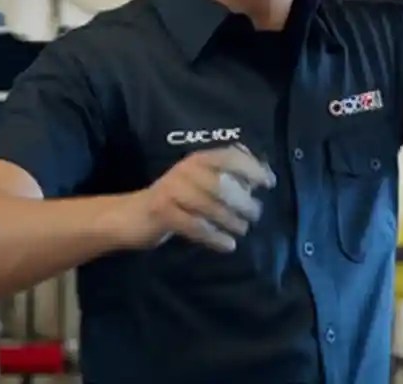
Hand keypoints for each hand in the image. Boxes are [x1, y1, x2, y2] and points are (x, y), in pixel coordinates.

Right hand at [115, 145, 275, 252]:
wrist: (133, 215)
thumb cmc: (176, 199)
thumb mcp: (200, 181)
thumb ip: (227, 177)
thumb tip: (263, 177)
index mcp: (197, 159)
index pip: (229, 157)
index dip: (252, 168)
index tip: (269, 183)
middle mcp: (185, 171)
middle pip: (222, 185)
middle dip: (243, 202)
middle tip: (255, 215)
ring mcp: (172, 191)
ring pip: (210, 206)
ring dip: (231, 221)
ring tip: (243, 230)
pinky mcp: (163, 213)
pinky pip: (196, 226)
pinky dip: (215, 237)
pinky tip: (228, 245)